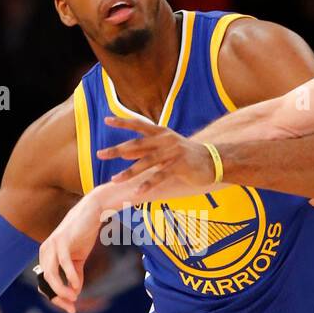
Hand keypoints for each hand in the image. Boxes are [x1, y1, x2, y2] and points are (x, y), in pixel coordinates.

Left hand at [37, 193, 106, 312]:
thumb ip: (75, 275)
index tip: (69, 307)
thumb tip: (75, 292)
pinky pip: (63, 263)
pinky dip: (69, 276)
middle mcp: (45, 252)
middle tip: (72, 306)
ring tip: (73, 297)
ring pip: (51, 274)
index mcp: (46, 256)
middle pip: (47, 281)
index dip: (56, 297)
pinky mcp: (62, 241)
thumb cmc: (83, 234)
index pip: (46, 282)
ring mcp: (52, 245)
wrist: (92, 212)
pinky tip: (76, 285)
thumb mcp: (78, 259)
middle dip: (59, 297)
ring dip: (61, 289)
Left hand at [100, 115, 216, 201]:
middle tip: (100, 154)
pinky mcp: (180, 166)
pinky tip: (137, 193)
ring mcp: (173, 152)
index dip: (123, 122)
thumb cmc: (186, 156)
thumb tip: (124, 152)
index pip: (139, 125)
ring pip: (146, 162)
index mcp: (161, 132)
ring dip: (129, 172)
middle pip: (137, 144)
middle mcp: (165, 139)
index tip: (107, 119)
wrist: (213, 161)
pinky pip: (160, 176)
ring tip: (115, 180)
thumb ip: (146, 149)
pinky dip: (148, 184)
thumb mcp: (165, 148)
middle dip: (117, 150)